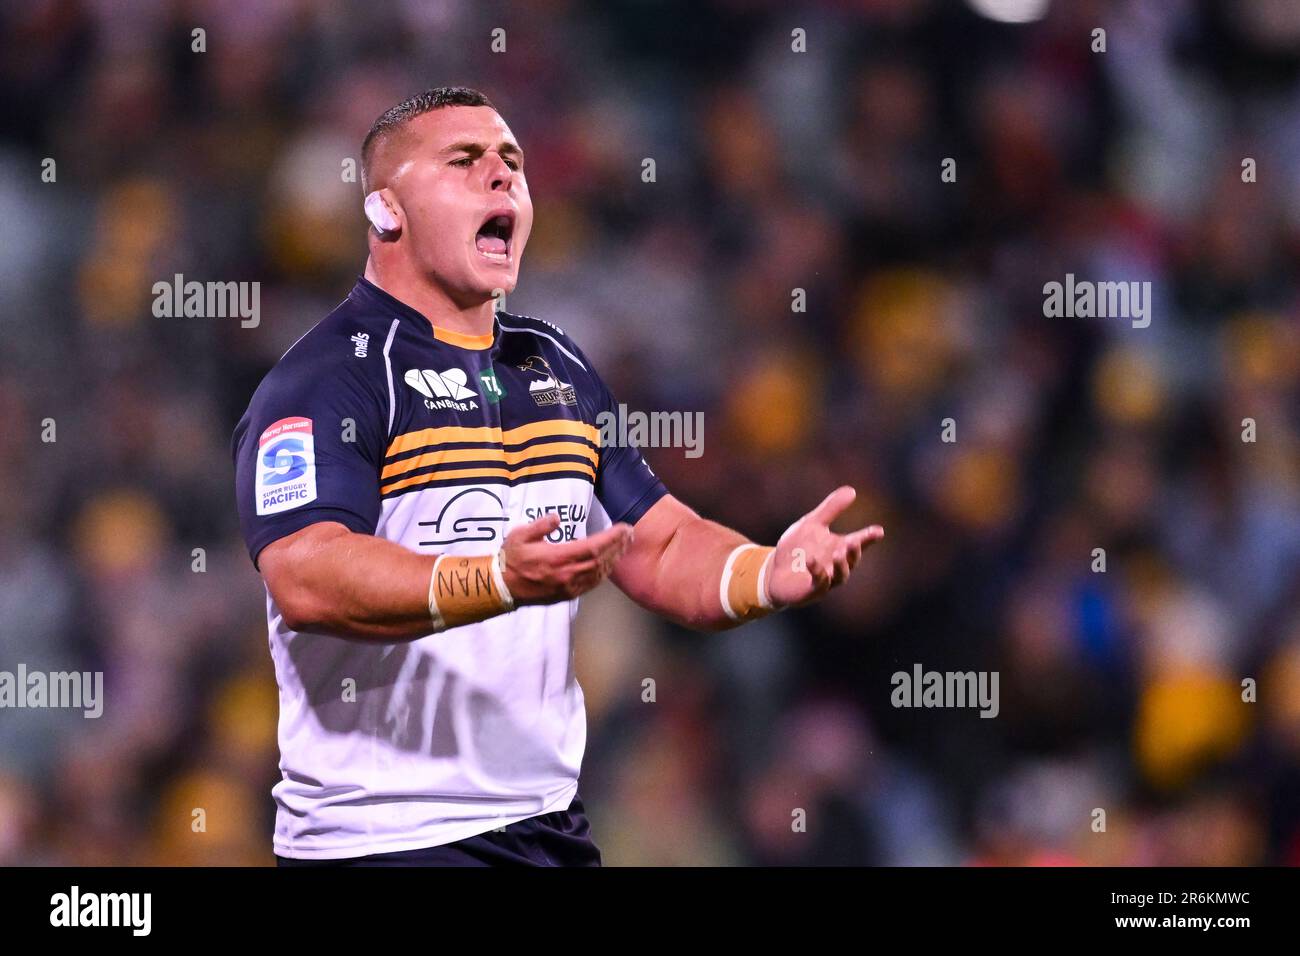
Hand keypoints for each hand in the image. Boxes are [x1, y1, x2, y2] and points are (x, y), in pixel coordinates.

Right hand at [501, 513, 633, 605]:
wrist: (502, 587)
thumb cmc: (511, 559)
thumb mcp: (520, 535)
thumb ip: (540, 525)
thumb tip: (557, 518)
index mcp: (557, 557)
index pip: (593, 546)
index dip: (612, 537)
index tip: (624, 528)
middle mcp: (567, 574)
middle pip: (601, 560)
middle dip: (618, 546)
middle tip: (630, 535)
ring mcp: (568, 587)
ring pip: (599, 573)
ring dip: (614, 559)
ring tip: (624, 547)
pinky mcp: (568, 595)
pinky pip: (592, 584)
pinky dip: (604, 573)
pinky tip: (609, 564)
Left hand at [766, 486, 883, 608]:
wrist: (773, 571)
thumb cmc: (796, 547)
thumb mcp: (812, 523)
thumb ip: (831, 509)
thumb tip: (852, 490)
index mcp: (839, 548)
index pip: (859, 542)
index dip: (869, 537)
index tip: (879, 531)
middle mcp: (837, 565)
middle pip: (852, 560)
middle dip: (855, 552)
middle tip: (855, 542)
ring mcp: (826, 579)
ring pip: (840, 575)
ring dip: (841, 565)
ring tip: (839, 553)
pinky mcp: (812, 590)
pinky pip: (819, 582)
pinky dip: (817, 572)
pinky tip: (811, 560)